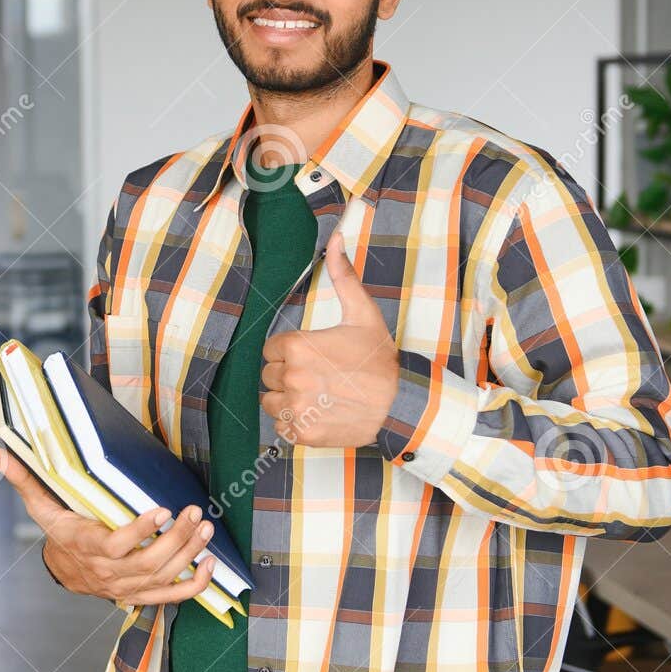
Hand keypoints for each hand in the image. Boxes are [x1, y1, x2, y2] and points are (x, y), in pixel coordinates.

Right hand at [0, 447, 216, 606]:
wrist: (66, 571)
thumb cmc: (59, 531)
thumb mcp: (41, 505)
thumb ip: (23, 479)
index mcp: (85, 546)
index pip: (114, 545)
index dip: (138, 531)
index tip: (160, 509)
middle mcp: (108, 572)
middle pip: (146, 562)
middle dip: (175, 538)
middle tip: (194, 512)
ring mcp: (127, 586)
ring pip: (163, 575)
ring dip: (188, 553)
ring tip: (205, 527)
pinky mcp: (142, 593)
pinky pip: (171, 595)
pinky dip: (194, 585)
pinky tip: (210, 567)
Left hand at [258, 227, 398, 448]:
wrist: (401, 403)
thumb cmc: (380, 359)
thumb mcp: (363, 313)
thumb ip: (343, 275)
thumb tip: (336, 237)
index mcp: (296, 346)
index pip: (270, 350)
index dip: (289, 352)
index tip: (313, 356)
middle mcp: (291, 377)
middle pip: (269, 376)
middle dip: (288, 375)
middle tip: (320, 377)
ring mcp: (296, 408)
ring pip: (271, 402)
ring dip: (287, 399)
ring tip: (317, 395)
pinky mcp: (302, 433)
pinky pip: (280, 426)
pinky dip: (293, 423)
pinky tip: (318, 413)